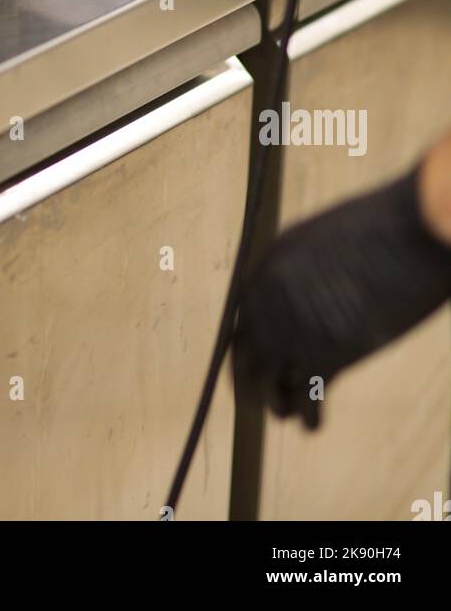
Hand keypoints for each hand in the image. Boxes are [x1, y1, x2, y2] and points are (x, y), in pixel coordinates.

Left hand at [233, 166, 450, 427]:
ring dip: (277, 404)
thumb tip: (301, 301)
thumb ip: (304, 272)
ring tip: (286, 414)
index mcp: (267, 267)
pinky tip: (314, 424)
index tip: (250, 365)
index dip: (246, 348)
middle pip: (247, 356)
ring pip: (270, 383)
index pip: (242, 320)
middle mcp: (269, 300)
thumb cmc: (380, 228)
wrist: (410, 230)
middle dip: (251, 382)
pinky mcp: (327, 354)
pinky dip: (309, 416)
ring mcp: (294, 328)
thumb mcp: (323, 240)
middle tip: (259, 401)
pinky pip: (307, 398)